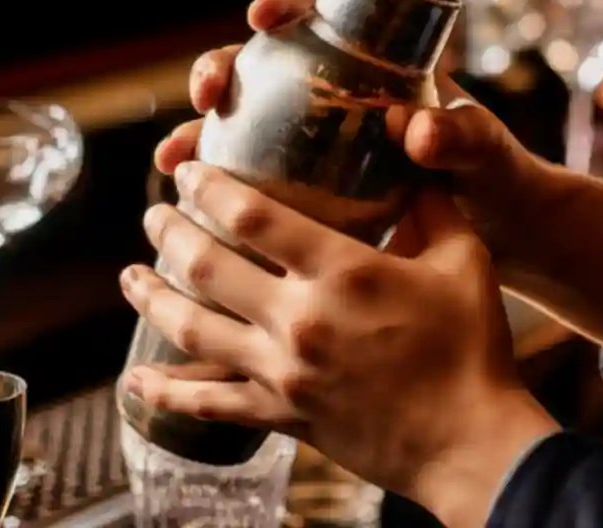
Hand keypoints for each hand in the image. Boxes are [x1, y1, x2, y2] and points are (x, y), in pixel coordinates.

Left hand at [121, 162, 558, 527]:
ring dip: (151, 298)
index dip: (208, 187)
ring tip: (129, 277)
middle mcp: (300, 319)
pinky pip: (210, 403)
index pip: (252, 216)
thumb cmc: (473, 350)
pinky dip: (167, 393)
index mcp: (343, 272)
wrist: (469, 442)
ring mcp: (283, 372)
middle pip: (206, 266)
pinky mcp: (281, 415)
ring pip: (192, 329)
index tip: (187, 171)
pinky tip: (136, 382)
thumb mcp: (464, 262)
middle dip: (169, 233)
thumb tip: (410, 159)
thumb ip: (431, 207)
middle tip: (154, 215)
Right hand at [156, 0, 556, 284]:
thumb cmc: (498, 180)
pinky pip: (250, 180)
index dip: (287, 9)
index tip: (261, 15)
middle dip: (222, 72)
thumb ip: (465, 137)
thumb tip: (419, 130)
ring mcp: (317, 146)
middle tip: (207, 93)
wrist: (501, 237)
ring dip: (201, 134)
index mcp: (382, 72)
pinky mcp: (306, 192)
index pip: (325, 23)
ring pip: (245, 125)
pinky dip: (215, 187)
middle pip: (264, 69)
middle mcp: (338, 100)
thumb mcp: (486, 154)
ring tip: (173, 159)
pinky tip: (188, 207)